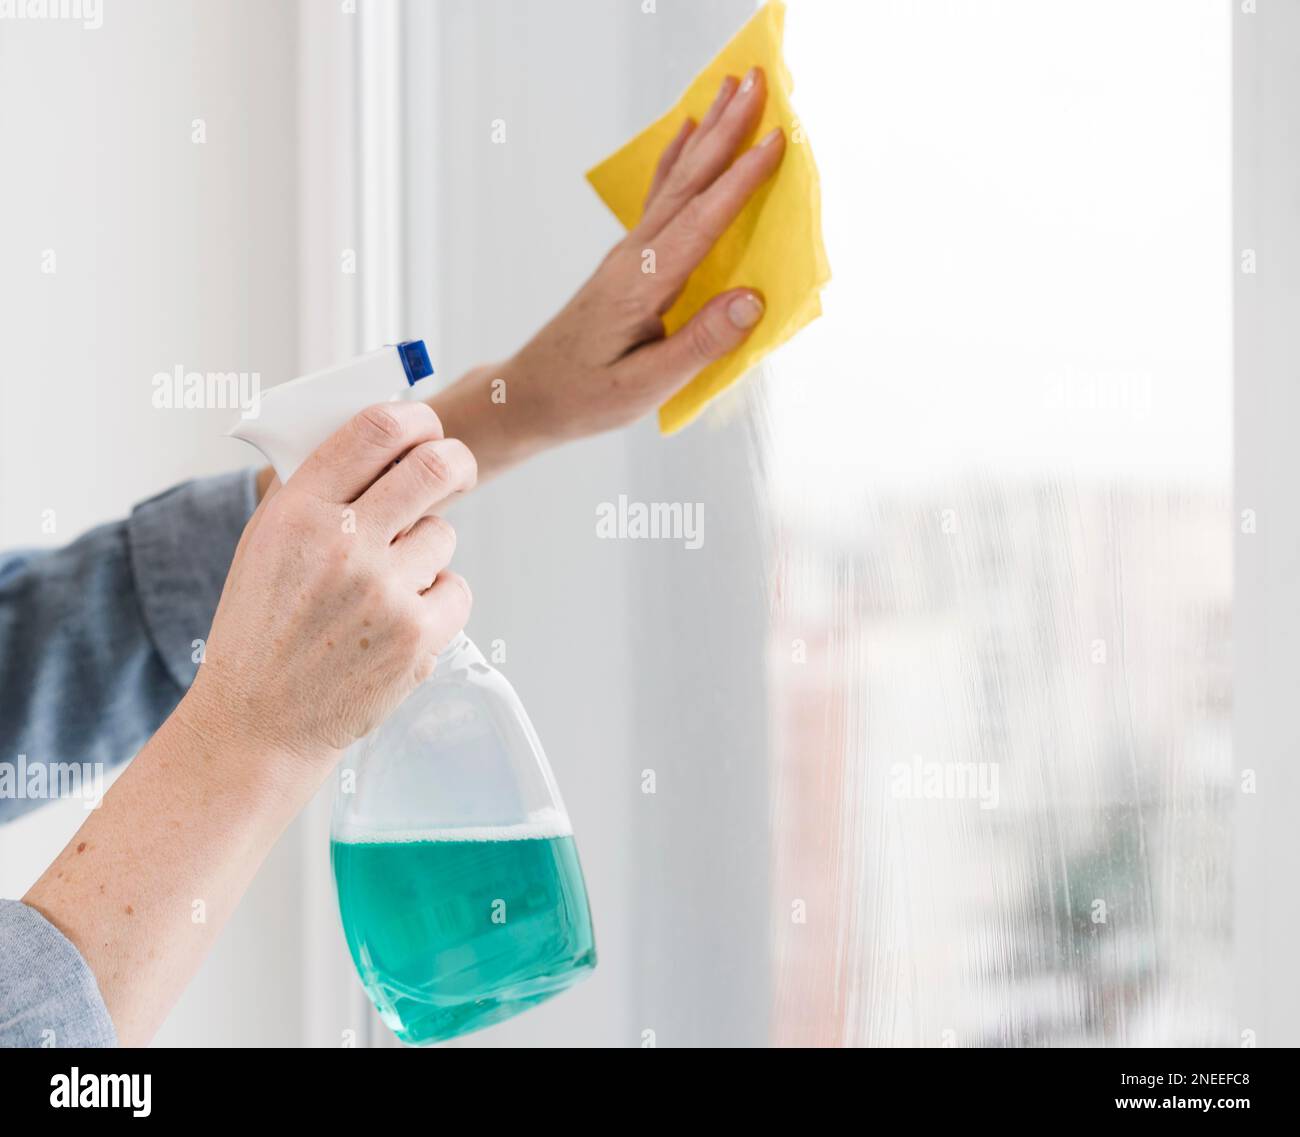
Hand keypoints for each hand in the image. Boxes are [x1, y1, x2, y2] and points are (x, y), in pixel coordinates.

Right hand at [188, 402, 475, 760]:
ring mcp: (384, 590)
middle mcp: (342, 543)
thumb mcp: (266, 545)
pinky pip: (456, 588)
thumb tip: (382, 445)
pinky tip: (398, 621)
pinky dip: (437, 600)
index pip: (375, 429)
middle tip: (454, 470)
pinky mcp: (418, 635)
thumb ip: (318, 494)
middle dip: (455, 461)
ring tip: (384, 587)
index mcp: (297, 512)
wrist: (260, 722)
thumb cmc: (262, 630)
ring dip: (425, 553)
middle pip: (435, 466)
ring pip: (443, 534)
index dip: (415, 418)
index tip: (425, 426)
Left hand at [431, 67, 785, 475]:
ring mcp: (629, 255)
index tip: (776, 139)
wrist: (528, 395)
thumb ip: (700, 344)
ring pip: (676, 182)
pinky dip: (679, 160)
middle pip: (688, 183)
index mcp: (643, 285)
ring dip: (708, 134)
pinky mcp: (629, 261)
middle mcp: (635, 258)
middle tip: (758, 81)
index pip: (701, 222)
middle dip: (726, 130)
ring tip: (732, 89)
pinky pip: (661, 198)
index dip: (740, 181)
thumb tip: (752, 300)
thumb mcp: (644, 386)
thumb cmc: (584, 397)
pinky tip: (688, 134)